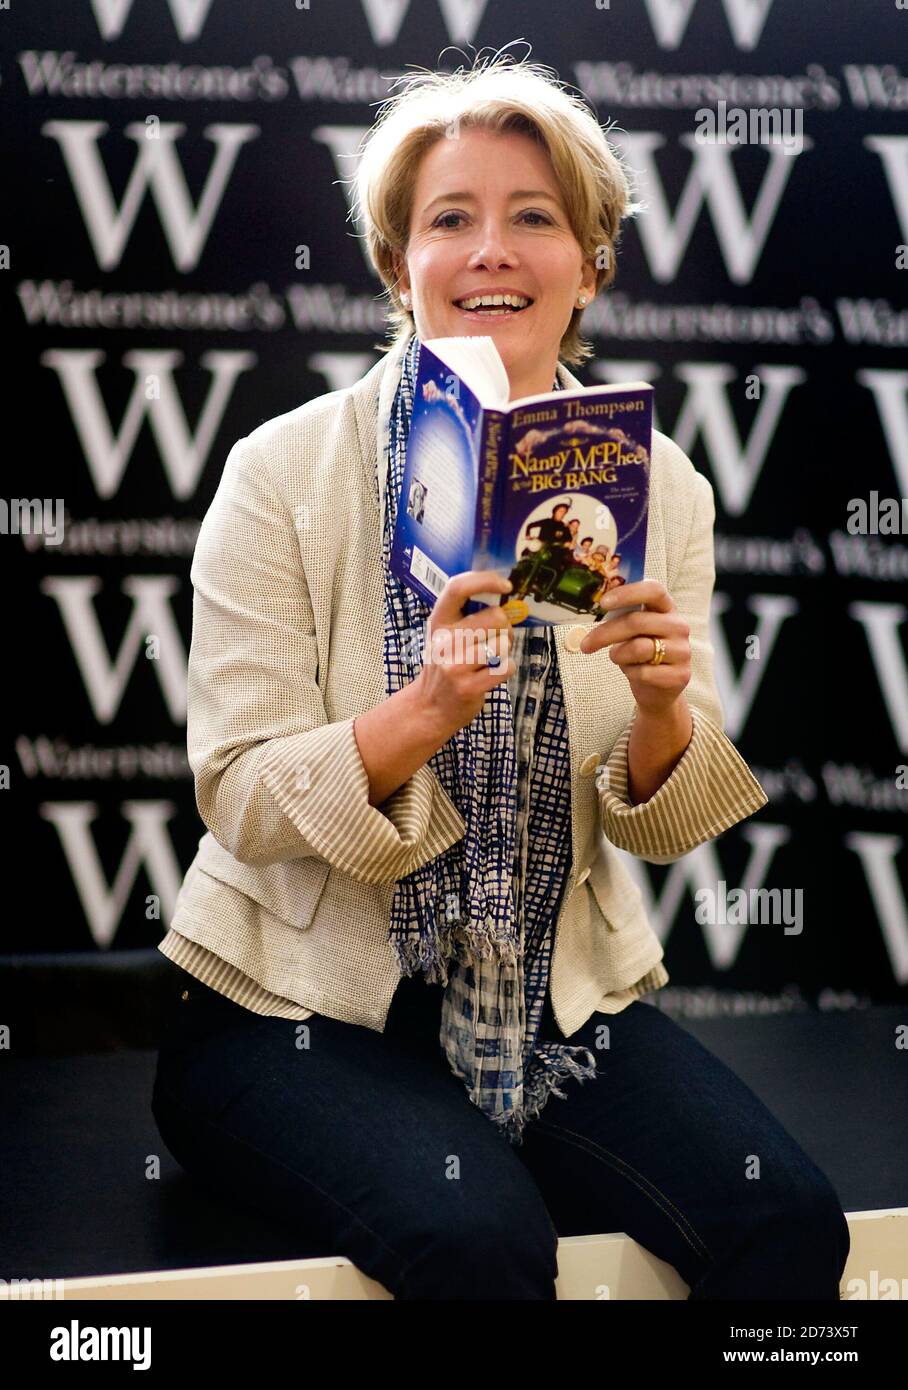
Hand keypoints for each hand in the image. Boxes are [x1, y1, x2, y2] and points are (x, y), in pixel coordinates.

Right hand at [411, 570, 514, 735]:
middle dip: (507, 627)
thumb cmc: (447, 665)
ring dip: (506, 650)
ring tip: (492, 658)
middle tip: (499, 637)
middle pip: (495, 617)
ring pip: (503, 643)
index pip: (457, 587)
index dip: (485, 580)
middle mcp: (443, 641)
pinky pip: (506, 667)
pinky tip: (491, 673)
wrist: (429, 707)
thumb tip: (508, 599)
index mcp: (438, 622)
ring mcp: (454, 665)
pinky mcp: (468, 687)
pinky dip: (506, 669)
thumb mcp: (446, 636)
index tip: (506, 585)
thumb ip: (468, 616)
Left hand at [579, 578, 690, 718]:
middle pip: (636, 622)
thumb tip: (599, 609)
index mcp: (666, 608)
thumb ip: (621, 618)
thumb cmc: (640, 654)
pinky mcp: (680, 675)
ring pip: (638, 648)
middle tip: (585, 645)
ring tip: (618, 658)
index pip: (653, 590)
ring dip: (618, 655)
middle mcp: (678, 626)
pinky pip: (644, 672)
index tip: (603, 603)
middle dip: (604, 633)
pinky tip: (635, 674)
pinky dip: (630, 673)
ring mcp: (682, 651)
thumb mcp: (632, 632)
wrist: (658, 690)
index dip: (627, 593)